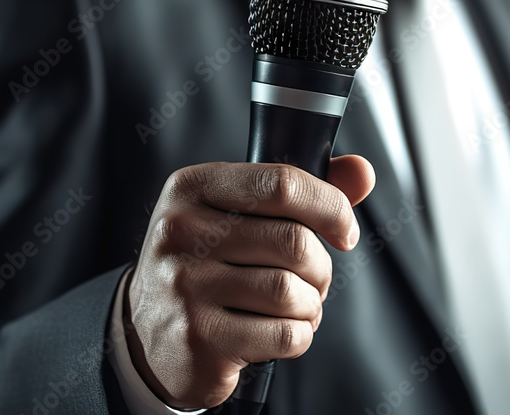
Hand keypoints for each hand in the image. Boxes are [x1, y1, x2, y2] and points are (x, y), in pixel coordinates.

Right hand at [119, 156, 374, 408]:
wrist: (148, 332)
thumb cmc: (207, 263)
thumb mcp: (238, 213)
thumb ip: (301, 191)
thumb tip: (361, 172)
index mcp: (192, 187)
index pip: (281, 183)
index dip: (330, 207)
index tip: (344, 230)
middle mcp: (181, 232)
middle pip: (294, 241)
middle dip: (320, 266)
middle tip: (312, 278)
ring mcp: (185, 287)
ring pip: (291, 292)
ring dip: (310, 304)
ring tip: (295, 306)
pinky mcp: (198, 338)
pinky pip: (284, 336)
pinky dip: (298, 336)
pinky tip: (278, 330)